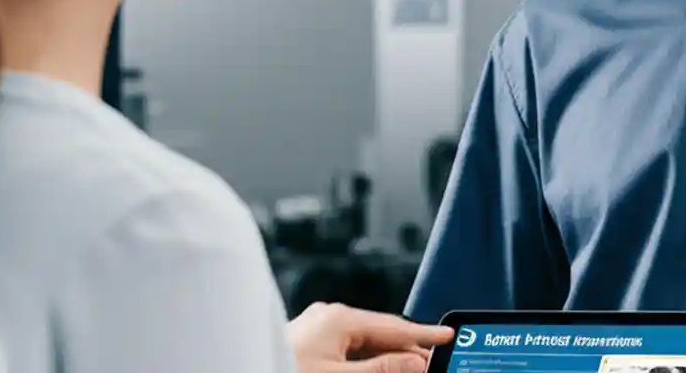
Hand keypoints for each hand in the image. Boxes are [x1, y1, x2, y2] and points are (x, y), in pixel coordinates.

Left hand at [287, 302, 454, 372]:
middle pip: (379, 334)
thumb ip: (382, 370)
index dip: (423, 334)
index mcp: (337, 319)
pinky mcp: (306, 343)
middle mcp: (326, 317)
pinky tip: (374, 370)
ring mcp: (314, 329)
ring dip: (384, 359)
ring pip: (362, 343)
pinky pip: (345, 348)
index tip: (447, 336)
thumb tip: (415, 362)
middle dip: (404, 351)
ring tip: (405, 370)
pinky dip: (363, 361)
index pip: (393, 326)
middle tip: (430, 365)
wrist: (237, 369)